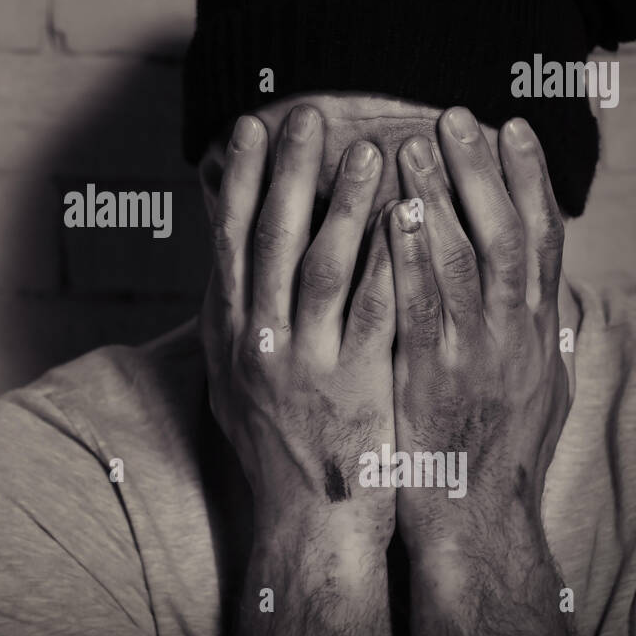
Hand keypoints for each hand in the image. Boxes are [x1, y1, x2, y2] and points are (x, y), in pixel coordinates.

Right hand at [201, 105, 396, 634]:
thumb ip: (232, 320)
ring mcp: (306, 361)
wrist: (308, 521)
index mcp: (229, 333)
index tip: (252, 128)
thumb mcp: (233, 381)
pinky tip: (410, 219)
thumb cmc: (276, 446)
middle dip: (289, 171)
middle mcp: (258, 341)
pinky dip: (390, 260)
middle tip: (309, 115)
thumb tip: (226, 262)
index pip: (229, 241)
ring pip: (323, 266)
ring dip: (345, 202)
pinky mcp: (356, 382)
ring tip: (371, 148)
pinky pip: (375, 309)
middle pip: (272, 239)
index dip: (241, 180)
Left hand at [388, 106, 573, 634]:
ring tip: (412, 144)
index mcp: (538, 325)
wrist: (475, 512)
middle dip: (481, 171)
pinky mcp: (433, 376)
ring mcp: (475, 352)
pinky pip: (422, 307)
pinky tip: (390, 216)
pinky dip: (409, 257)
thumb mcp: (533, 379)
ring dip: (438, 199)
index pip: (543, 236)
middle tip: (454, 115)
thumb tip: (537, 278)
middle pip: (506, 234)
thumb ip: (529, 323)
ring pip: (464, 261)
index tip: (511, 125)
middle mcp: (516, 331)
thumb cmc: (497, 444)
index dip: (529, 178)